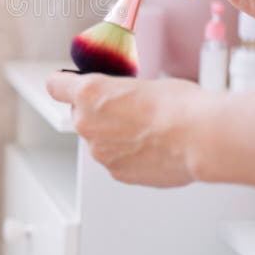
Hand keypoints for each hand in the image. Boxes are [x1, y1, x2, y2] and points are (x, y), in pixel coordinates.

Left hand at [46, 71, 211, 186]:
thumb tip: (120, 98)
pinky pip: (116, 159)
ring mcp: (100, 151)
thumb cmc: (178, 105)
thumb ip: (117, 92)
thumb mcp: (141, 82)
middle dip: (98, 112)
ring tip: (147, 131)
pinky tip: (152, 147)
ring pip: (99, 139)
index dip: (64, 84)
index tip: (68, 85)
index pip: (56, 85)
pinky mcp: (116, 172)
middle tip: (128, 109)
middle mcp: (87, 123)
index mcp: (89, 93)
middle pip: (80, 114)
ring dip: (114, 135)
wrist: (199, 137)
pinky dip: (128, 155)